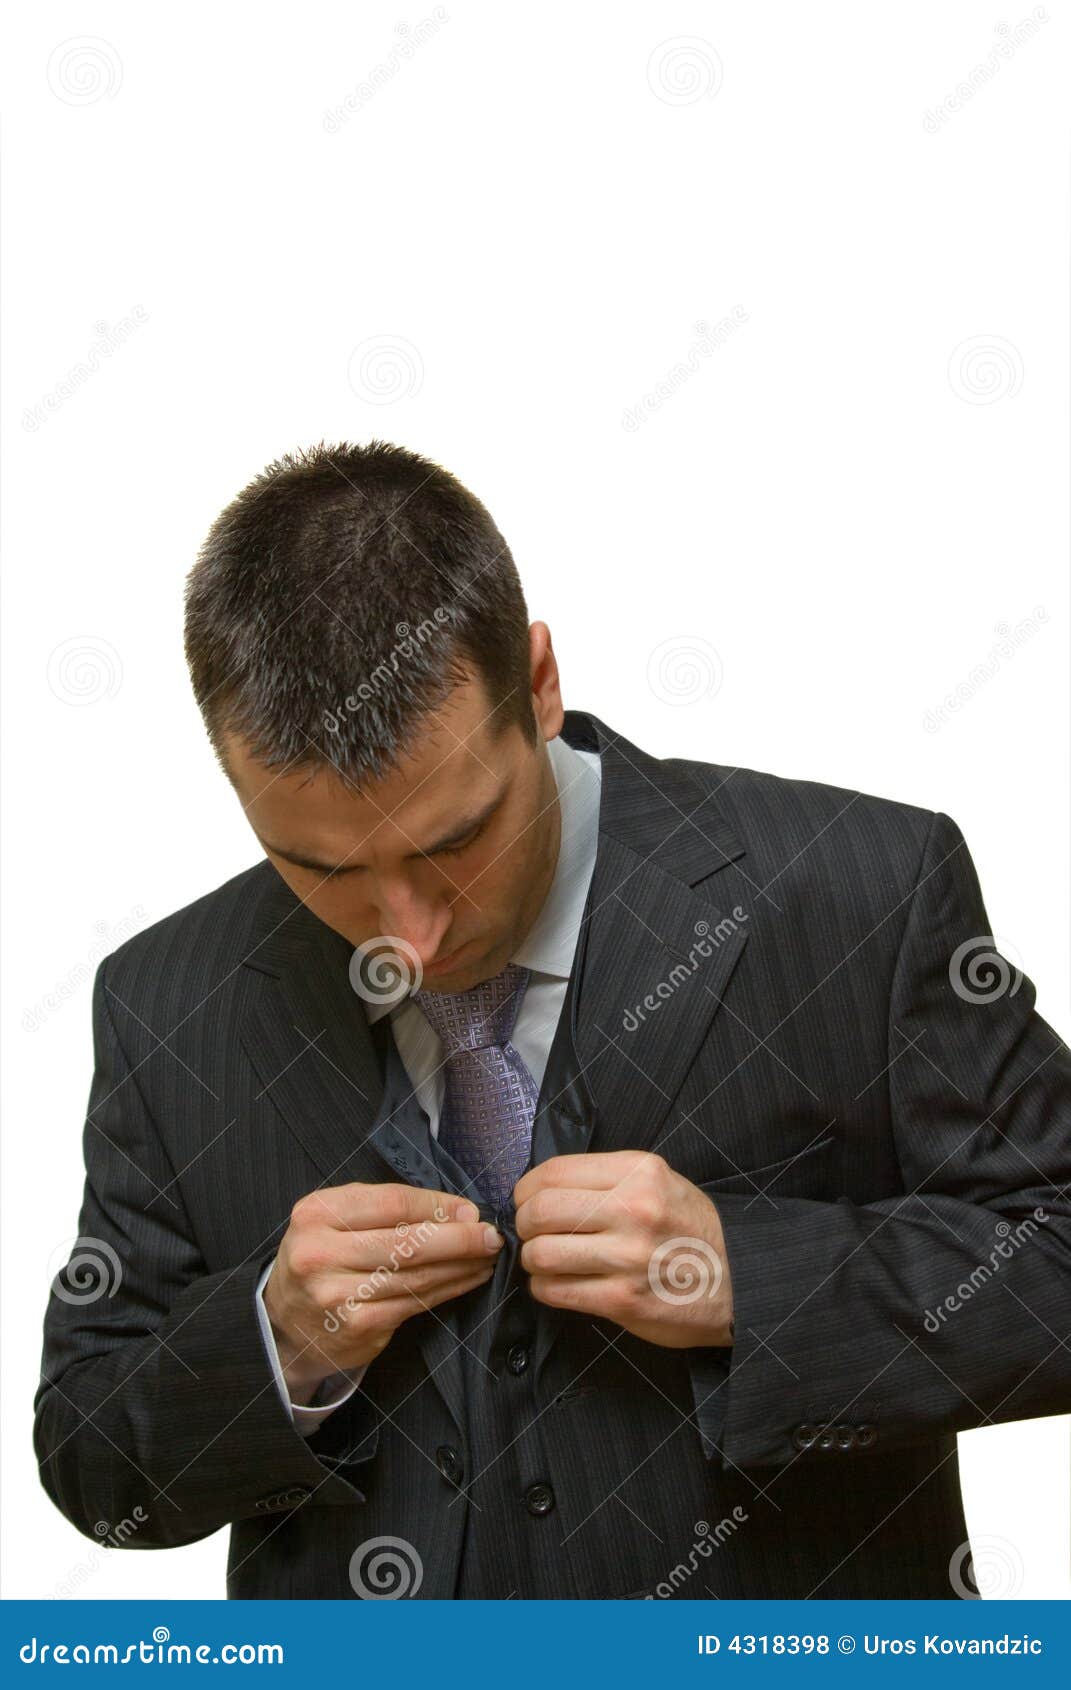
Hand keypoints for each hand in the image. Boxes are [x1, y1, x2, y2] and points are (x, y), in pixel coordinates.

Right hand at [263, 1182, 504, 1399]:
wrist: (285, 1322)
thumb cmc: (322, 1257)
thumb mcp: (336, 1218)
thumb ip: (386, 1208)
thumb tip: (457, 1211)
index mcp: (318, 1213)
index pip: (392, 1202)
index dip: (437, 1206)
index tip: (470, 1210)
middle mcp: (322, 1253)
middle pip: (407, 1242)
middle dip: (459, 1238)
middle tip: (491, 1235)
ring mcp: (338, 1294)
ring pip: (416, 1276)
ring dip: (460, 1266)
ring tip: (486, 1256)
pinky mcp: (358, 1326)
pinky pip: (415, 1303)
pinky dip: (447, 1289)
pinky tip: (467, 1279)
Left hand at [514, 1151, 732, 1347]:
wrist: (738, 1283)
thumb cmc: (691, 1230)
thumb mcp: (661, 1182)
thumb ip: (608, 1178)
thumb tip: (543, 1188)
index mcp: (639, 1172)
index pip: (554, 1172)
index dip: (526, 1188)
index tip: (526, 1199)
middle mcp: (633, 1209)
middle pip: (540, 1211)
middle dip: (524, 1224)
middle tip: (532, 1232)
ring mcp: (627, 1257)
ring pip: (541, 1253)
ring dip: (533, 1259)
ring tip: (546, 1261)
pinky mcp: (623, 1300)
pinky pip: (556, 1291)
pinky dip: (545, 1289)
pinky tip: (558, 1284)